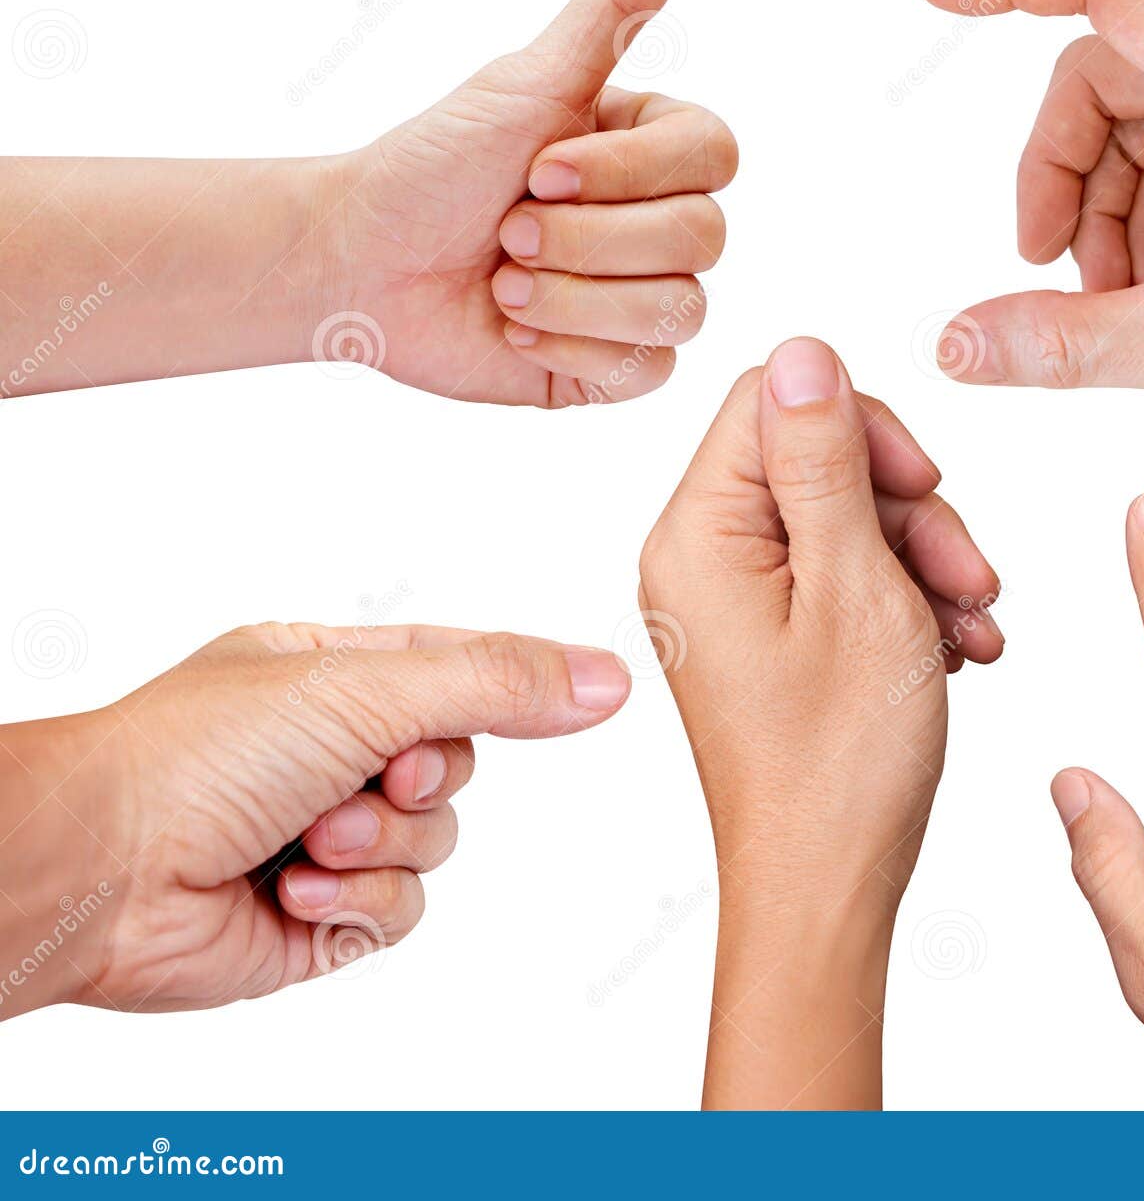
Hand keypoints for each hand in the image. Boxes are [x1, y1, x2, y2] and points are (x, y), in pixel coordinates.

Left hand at [0, 621, 629, 1017]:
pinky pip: (399, 911)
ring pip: (434, 842)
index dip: (514, 682)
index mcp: (329, 671)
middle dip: (423, 778)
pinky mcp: (318, 915)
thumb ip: (495, 684)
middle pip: (455, 764)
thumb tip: (607, 679)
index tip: (584, 692)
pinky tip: (295, 888)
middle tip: (378, 775)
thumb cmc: (198, 754)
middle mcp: (328, 750)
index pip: (456, 665)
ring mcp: (323, 834)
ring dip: (384, 845)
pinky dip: (356, 902)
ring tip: (312, 838)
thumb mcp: (367, 687)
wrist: (100, 872)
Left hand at [322, 0, 735, 405]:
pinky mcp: (616, 367)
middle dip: (585, 239)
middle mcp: (657, 224)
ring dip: (571, 295)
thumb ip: (611, 6)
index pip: (714, 160)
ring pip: (678, 308)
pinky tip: (517, 326)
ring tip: (504, 281)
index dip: (628, 174)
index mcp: (649, 152)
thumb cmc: (433, 168)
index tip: (540, 167)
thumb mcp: (528, 81)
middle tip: (508, 229)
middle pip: (701, 238)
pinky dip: (570, 347)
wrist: (361, 266)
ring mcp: (641, 298)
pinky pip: (648, 369)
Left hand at [639, 337, 1002, 1106]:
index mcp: (696, 534)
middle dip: (911, 508)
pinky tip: (953, 648)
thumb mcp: (854, 587)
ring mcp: (733, 599)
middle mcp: (699, 558)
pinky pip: (841, 575)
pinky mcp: (767, 634)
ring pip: (844, 519)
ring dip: (924, 559)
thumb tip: (802, 349)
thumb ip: (825, 460)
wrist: (825, 886)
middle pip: (815, 458)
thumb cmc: (837, 763)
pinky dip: (905, 600)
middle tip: (969, 579)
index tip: (925, 489)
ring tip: (971, 627)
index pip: (772, 402)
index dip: (863, 429)